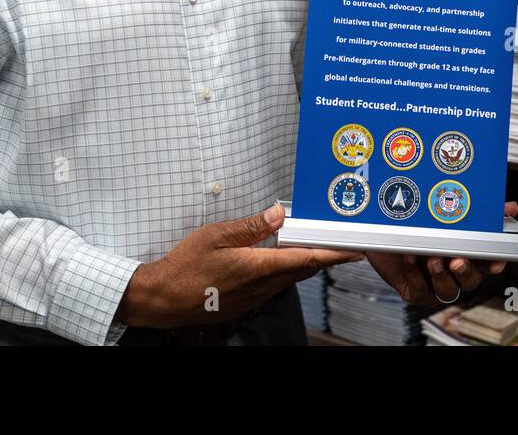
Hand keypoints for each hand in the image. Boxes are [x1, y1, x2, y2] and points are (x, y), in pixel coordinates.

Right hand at [116, 203, 360, 328]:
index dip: (334, 254)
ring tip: (314, 247)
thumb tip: (278, 214)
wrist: (162, 300)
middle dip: (324, 256)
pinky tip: (279, 261)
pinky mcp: (244, 303)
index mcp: (259, 267)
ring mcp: (254, 298)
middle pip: (303, 270)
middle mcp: (262, 286)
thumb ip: (250, 226)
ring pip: (288, 279)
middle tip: (340, 242)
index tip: (355, 250)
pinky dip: (284, 272)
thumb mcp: (215, 236)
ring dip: (304, 264)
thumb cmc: (185, 267)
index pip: (307, 259)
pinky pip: (273, 286)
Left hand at [366, 201, 517, 305]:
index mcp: (467, 256)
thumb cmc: (418, 224)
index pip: (488, 264)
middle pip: (470, 281)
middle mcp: (453, 273)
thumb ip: (478, 210)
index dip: (495, 265)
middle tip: (457, 259)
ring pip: (448, 290)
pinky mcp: (414, 290)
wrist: (384, 231)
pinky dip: (416, 275)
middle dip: (465, 271)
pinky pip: (419, 290)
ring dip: (441, 276)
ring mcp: (435, 284)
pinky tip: (411, 259)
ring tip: (433, 259)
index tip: (497, 260)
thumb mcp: (445, 211)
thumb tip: (510, 208)